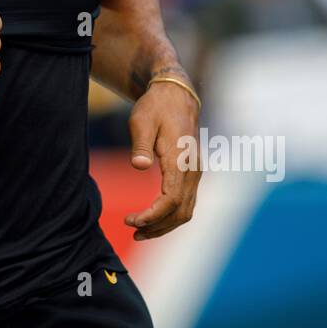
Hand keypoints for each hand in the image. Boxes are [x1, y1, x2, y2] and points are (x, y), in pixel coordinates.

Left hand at [124, 72, 201, 239]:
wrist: (175, 96)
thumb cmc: (155, 108)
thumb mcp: (141, 120)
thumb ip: (140, 144)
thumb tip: (139, 166)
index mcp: (180, 158)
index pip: (172, 198)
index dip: (153, 215)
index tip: (131, 220)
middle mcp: (193, 169)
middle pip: (181, 211)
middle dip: (157, 226)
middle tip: (132, 229)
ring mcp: (195, 172)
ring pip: (186, 210)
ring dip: (164, 225)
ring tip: (138, 231)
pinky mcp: (192, 173)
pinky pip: (186, 202)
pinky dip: (170, 216)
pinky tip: (152, 219)